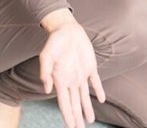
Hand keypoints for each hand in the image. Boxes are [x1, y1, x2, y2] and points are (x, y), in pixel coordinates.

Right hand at [39, 9, 105, 127]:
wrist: (66, 29)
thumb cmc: (54, 41)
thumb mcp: (46, 55)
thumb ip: (44, 71)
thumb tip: (47, 89)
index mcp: (60, 79)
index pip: (64, 102)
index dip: (67, 114)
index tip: (69, 126)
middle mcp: (71, 80)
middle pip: (74, 103)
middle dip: (76, 117)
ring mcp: (81, 74)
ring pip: (85, 96)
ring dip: (87, 108)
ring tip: (89, 120)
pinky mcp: (90, 67)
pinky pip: (95, 81)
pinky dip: (98, 90)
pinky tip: (102, 99)